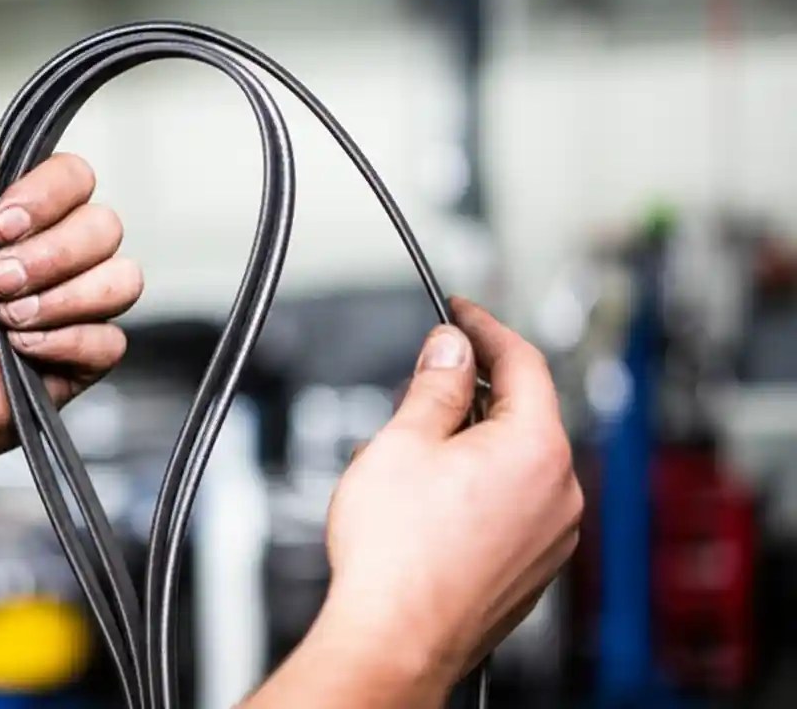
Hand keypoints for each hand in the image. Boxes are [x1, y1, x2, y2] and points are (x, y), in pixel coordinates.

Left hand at [0, 109, 141, 471]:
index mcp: (15, 222)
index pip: (74, 178)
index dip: (47, 197)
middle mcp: (53, 258)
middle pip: (106, 224)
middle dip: (48, 255)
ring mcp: (71, 309)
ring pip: (122, 278)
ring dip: (60, 299)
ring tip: (8, 321)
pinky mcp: (81, 359)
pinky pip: (112, 338)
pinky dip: (65, 342)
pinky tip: (23, 352)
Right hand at [322, 297, 581, 700]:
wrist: (393, 639)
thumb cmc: (396, 557)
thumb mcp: (402, 442)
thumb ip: (436, 385)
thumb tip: (452, 349)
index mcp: (536, 449)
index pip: (523, 362)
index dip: (485, 327)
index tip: (461, 312)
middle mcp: (558, 493)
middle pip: (522, 413)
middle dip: (472, 392)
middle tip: (420, 388)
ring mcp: (550, 537)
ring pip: (515, 463)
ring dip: (471, 443)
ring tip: (411, 456)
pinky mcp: (531, 569)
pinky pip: (512, 506)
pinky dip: (478, 487)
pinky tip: (429, 501)